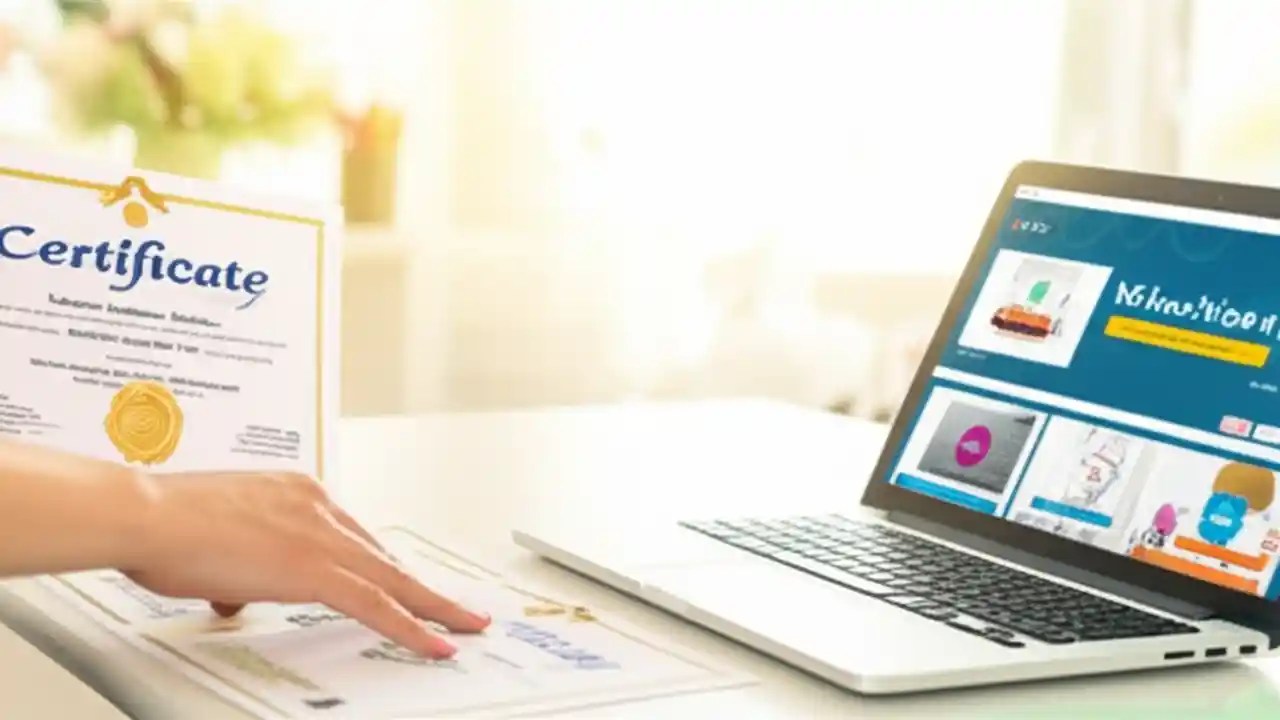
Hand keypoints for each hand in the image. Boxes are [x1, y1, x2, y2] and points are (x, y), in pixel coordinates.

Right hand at [121, 471, 487, 657]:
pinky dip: (412, 626)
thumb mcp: (210, 545)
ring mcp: (320, 534)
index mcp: (297, 492)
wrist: (144, 514)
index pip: (355, 537)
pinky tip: (437, 642)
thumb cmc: (161, 524)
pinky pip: (377, 604)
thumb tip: (236, 593)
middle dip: (423, 586)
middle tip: (456, 606)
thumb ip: (236, 567)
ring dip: (435, 606)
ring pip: (395, 579)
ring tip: (465, 625)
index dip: (385, 567)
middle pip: (385, 556)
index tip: (403, 583)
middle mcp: (318, 505)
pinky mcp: (314, 567)